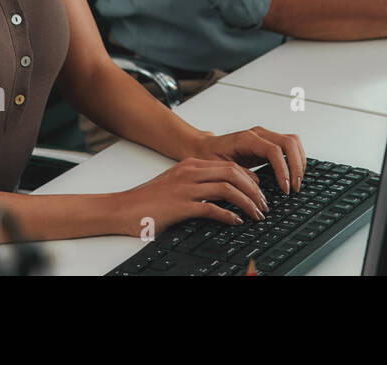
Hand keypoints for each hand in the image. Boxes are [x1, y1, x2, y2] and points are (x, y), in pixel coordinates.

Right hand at [113, 157, 268, 237]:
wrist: (123, 208)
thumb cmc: (149, 199)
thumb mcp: (176, 183)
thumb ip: (197, 183)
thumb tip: (221, 193)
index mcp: (191, 165)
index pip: (230, 165)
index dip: (249, 178)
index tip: (260, 190)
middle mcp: (190, 172)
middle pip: (233, 173)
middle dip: (253, 189)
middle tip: (263, 204)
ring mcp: (186, 188)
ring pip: (227, 189)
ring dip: (246, 202)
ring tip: (256, 214)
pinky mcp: (180, 206)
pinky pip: (212, 208)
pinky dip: (228, 215)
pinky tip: (236, 221)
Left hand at [194, 127, 305, 193]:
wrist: (203, 148)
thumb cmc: (208, 158)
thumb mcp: (219, 170)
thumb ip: (238, 177)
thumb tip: (257, 188)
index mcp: (247, 139)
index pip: (275, 150)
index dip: (283, 170)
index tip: (285, 189)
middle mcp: (258, 134)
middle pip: (289, 142)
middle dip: (296, 166)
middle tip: (295, 188)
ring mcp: (265, 136)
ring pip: (293, 142)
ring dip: (299, 162)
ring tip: (297, 183)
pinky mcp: (268, 143)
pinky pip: (290, 146)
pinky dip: (296, 159)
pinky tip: (294, 175)